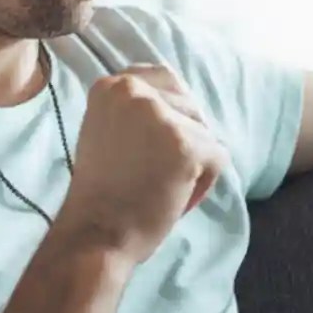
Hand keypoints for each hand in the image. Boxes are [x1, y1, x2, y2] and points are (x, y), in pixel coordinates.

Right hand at [55, 64, 228, 263]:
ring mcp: (161, 115)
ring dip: (194, 160)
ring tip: (162, 185)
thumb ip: (135, 110)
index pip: (163, 79)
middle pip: (188, 103)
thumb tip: (179, 102)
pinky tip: (175, 197)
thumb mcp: (106, 129)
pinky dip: (204, 182)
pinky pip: (218, 156)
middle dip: (184, 136)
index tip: (151, 145)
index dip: (168, 113)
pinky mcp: (186, 144)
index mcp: (112, 85)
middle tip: (155, 171)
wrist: (95, 233)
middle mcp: (134, 89)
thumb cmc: (102, 190)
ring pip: (204, 131)